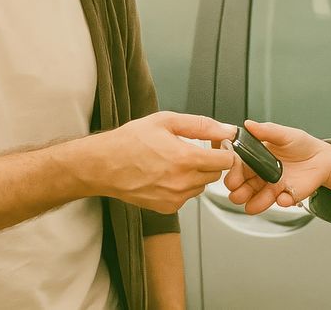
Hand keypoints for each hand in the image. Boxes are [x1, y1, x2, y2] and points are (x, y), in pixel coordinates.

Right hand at [82, 111, 236, 213]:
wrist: (103, 165)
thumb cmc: (130, 141)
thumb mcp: (166, 121)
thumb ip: (201, 125)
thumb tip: (226, 129)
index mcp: (185, 159)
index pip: (226, 161)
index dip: (223, 150)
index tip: (215, 145)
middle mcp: (182, 182)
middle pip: (216, 174)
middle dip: (210, 162)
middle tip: (193, 151)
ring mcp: (175, 198)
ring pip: (201, 186)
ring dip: (196, 175)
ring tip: (175, 162)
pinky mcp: (167, 208)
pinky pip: (186, 197)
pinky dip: (183, 187)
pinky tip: (166, 175)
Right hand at [223, 120, 330, 214]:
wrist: (321, 157)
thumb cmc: (300, 144)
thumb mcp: (283, 134)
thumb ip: (266, 130)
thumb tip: (249, 124)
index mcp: (256, 159)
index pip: (238, 167)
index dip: (233, 172)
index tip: (232, 175)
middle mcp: (261, 176)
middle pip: (242, 187)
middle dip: (237, 192)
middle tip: (237, 191)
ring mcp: (273, 187)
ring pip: (257, 199)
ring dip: (254, 203)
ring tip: (251, 204)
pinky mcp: (287, 196)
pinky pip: (281, 202)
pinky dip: (282, 202)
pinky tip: (282, 197)